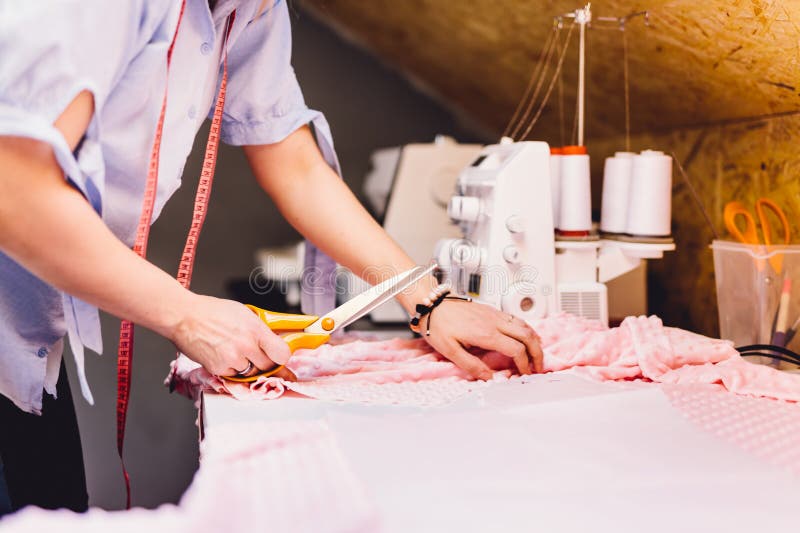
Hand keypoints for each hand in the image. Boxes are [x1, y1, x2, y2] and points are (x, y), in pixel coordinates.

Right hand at [168, 294, 294, 379]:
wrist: (184, 316)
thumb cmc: (212, 311)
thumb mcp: (244, 313)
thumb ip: (260, 329)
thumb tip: (273, 340)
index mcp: (255, 329)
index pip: (282, 354)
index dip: (282, 357)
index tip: (281, 358)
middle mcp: (246, 346)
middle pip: (268, 367)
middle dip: (266, 364)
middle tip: (260, 357)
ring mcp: (232, 359)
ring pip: (251, 373)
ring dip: (249, 367)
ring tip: (239, 352)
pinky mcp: (219, 368)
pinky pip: (234, 375)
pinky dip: (233, 369)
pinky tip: (226, 355)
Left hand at [418, 299, 543, 379]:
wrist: (432, 304)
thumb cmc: (438, 325)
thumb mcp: (450, 351)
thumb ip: (471, 366)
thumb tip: (490, 378)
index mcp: (486, 334)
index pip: (516, 349)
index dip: (524, 364)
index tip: (524, 373)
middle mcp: (494, 322)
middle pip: (527, 336)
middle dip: (537, 353)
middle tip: (537, 367)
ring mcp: (494, 314)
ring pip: (525, 325)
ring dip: (534, 341)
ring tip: (535, 355)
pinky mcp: (492, 310)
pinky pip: (517, 319)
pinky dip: (527, 330)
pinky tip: (525, 337)